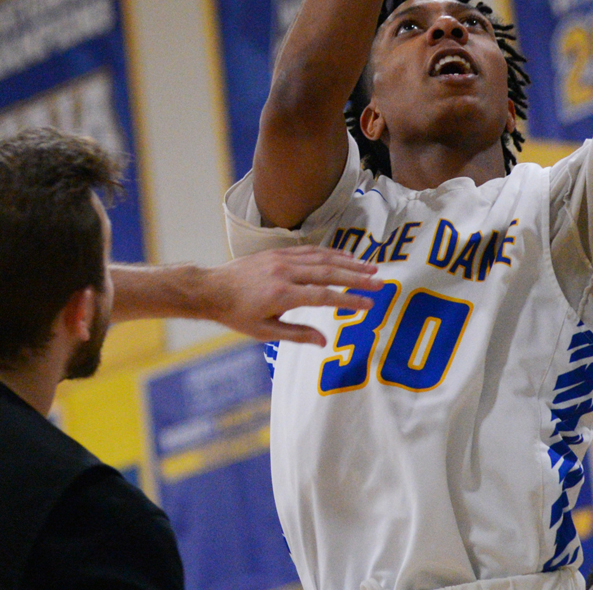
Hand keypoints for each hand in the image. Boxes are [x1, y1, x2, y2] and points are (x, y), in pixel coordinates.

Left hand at [197, 246, 383, 345]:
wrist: (212, 289)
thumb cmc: (237, 315)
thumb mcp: (264, 332)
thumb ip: (296, 335)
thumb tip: (325, 341)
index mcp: (282, 295)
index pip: (323, 297)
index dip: (348, 300)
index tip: (369, 304)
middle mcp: (284, 273)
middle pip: (328, 273)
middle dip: (356, 278)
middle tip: (380, 281)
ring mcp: (281, 260)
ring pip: (322, 258)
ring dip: (348, 263)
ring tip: (370, 268)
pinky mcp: (278, 253)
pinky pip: (309, 251)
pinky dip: (329, 253)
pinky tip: (344, 258)